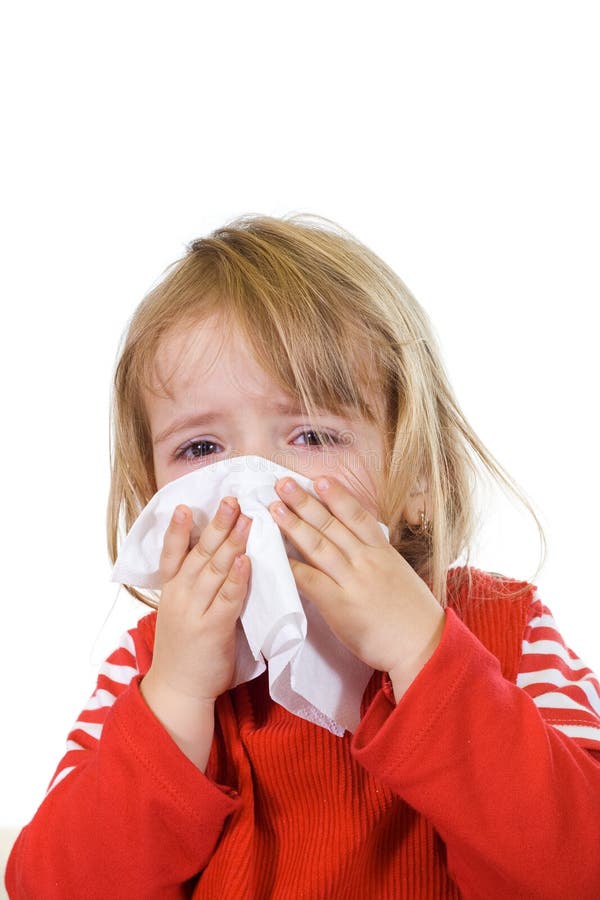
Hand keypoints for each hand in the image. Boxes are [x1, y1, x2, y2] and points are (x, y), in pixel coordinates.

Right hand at [144, 497, 251, 704]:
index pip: (172, 553)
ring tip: (246, 519)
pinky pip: (227, 598)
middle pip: (198, 553)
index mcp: (170, 590)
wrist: (178, 690)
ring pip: (214, 570)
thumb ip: (194, 584)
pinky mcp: (213, 629)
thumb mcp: (180, 610)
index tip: (186, 505)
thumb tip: (218, 553)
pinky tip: (245, 560)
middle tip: (232, 499)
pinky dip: (237, 578)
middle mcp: (179, 596)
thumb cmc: (185, 649)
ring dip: (231, 542)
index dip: (178, 529)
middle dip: (217, 525)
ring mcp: (195, 612)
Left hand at [269, 476, 444, 699]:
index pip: (357, 516)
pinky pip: (311, 581)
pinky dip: (292, 566)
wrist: (423, 646)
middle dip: (305, 502)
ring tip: (274, 508)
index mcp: (383, 551)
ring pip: (319, 546)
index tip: (319, 478)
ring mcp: (353, 581)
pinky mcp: (341, 605)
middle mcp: (367, 560)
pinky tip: (276, 555)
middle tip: (283, 483)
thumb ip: (376, 556)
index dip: (337, 495)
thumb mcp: (398, 573)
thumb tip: (355, 542)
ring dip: (294, 525)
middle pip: (332, 524)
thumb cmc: (411, 614)